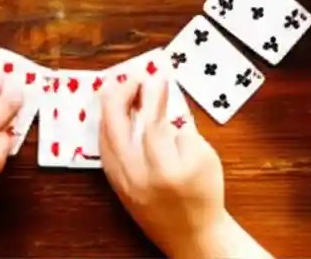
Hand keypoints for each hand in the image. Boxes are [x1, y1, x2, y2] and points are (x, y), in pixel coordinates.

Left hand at [101, 76, 237, 258]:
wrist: (192, 235)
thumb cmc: (204, 194)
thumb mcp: (206, 158)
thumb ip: (183, 128)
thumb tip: (162, 98)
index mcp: (166, 170)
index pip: (152, 124)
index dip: (153, 96)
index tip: (157, 77)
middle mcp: (137, 177)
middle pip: (116, 128)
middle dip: (121, 95)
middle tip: (133, 77)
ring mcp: (123, 183)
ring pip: (105, 138)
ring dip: (110, 108)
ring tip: (120, 87)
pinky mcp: (116, 187)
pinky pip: (104, 150)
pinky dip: (107, 127)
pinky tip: (113, 113)